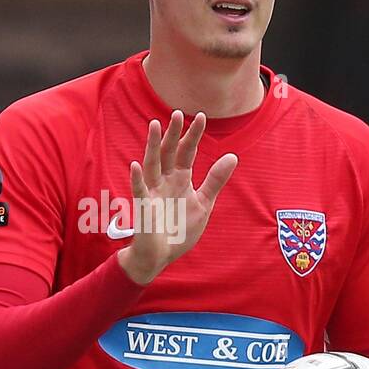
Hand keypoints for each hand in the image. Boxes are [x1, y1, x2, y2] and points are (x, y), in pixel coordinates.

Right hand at [117, 110, 237, 284]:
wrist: (162, 255)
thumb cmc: (180, 229)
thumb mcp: (203, 204)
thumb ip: (215, 181)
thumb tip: (233, 156)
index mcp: (180, 179)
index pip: (187, 152)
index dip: (193, 136)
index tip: (201, 116)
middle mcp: (165, 181)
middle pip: (168, 153)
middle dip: (172, 134)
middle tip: (177, 113)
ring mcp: (152, 192)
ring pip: (152, 164)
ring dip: (152, 146)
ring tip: (154, 125)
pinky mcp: (143, 207)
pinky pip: (139, 190)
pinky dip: (137, 179)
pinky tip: (136, 165)